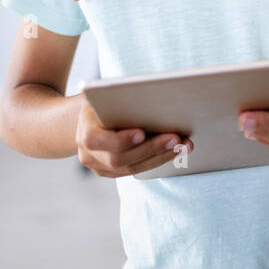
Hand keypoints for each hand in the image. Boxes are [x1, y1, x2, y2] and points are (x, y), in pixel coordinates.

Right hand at [75, 97, 190, 177]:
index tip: (141, 133)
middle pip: (119, 159)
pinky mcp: (113, 173)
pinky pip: (138, 169)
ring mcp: (100, 167)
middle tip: (175, 138)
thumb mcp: (107, 96)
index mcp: (84, 131)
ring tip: (184, 145)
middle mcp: (88, 154)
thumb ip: (121, 101)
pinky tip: (177, 150)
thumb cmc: (105, 102)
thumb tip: (156, 98)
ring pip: (132, 168)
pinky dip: (159, 159)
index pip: (96, 140)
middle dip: (150, 148)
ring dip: (161, 156)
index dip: (119, 139)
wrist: (91, 119)